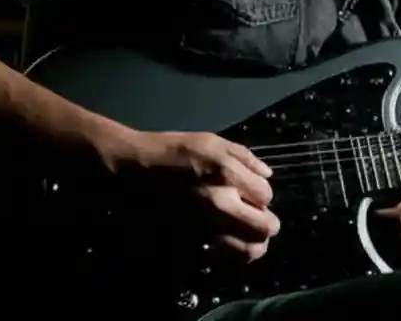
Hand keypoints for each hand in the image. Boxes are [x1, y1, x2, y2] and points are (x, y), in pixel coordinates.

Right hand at [101, 129, 279, 263]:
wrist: (133, 171)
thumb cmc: (172, 152)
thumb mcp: (211, 141)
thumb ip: (245, 157)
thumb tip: (267, 174)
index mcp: (227, 175)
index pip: (266, 196)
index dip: (262, 194)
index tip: (252, 193)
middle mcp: (220, 205)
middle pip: (265, 228)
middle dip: (267, 223)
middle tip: (260, 219)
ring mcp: (204, 228)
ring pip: (248, 251)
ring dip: (254, 244)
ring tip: (249, 237)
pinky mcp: (190, 243)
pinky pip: (221, 259)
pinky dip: (229, 254)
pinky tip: (226, 243)